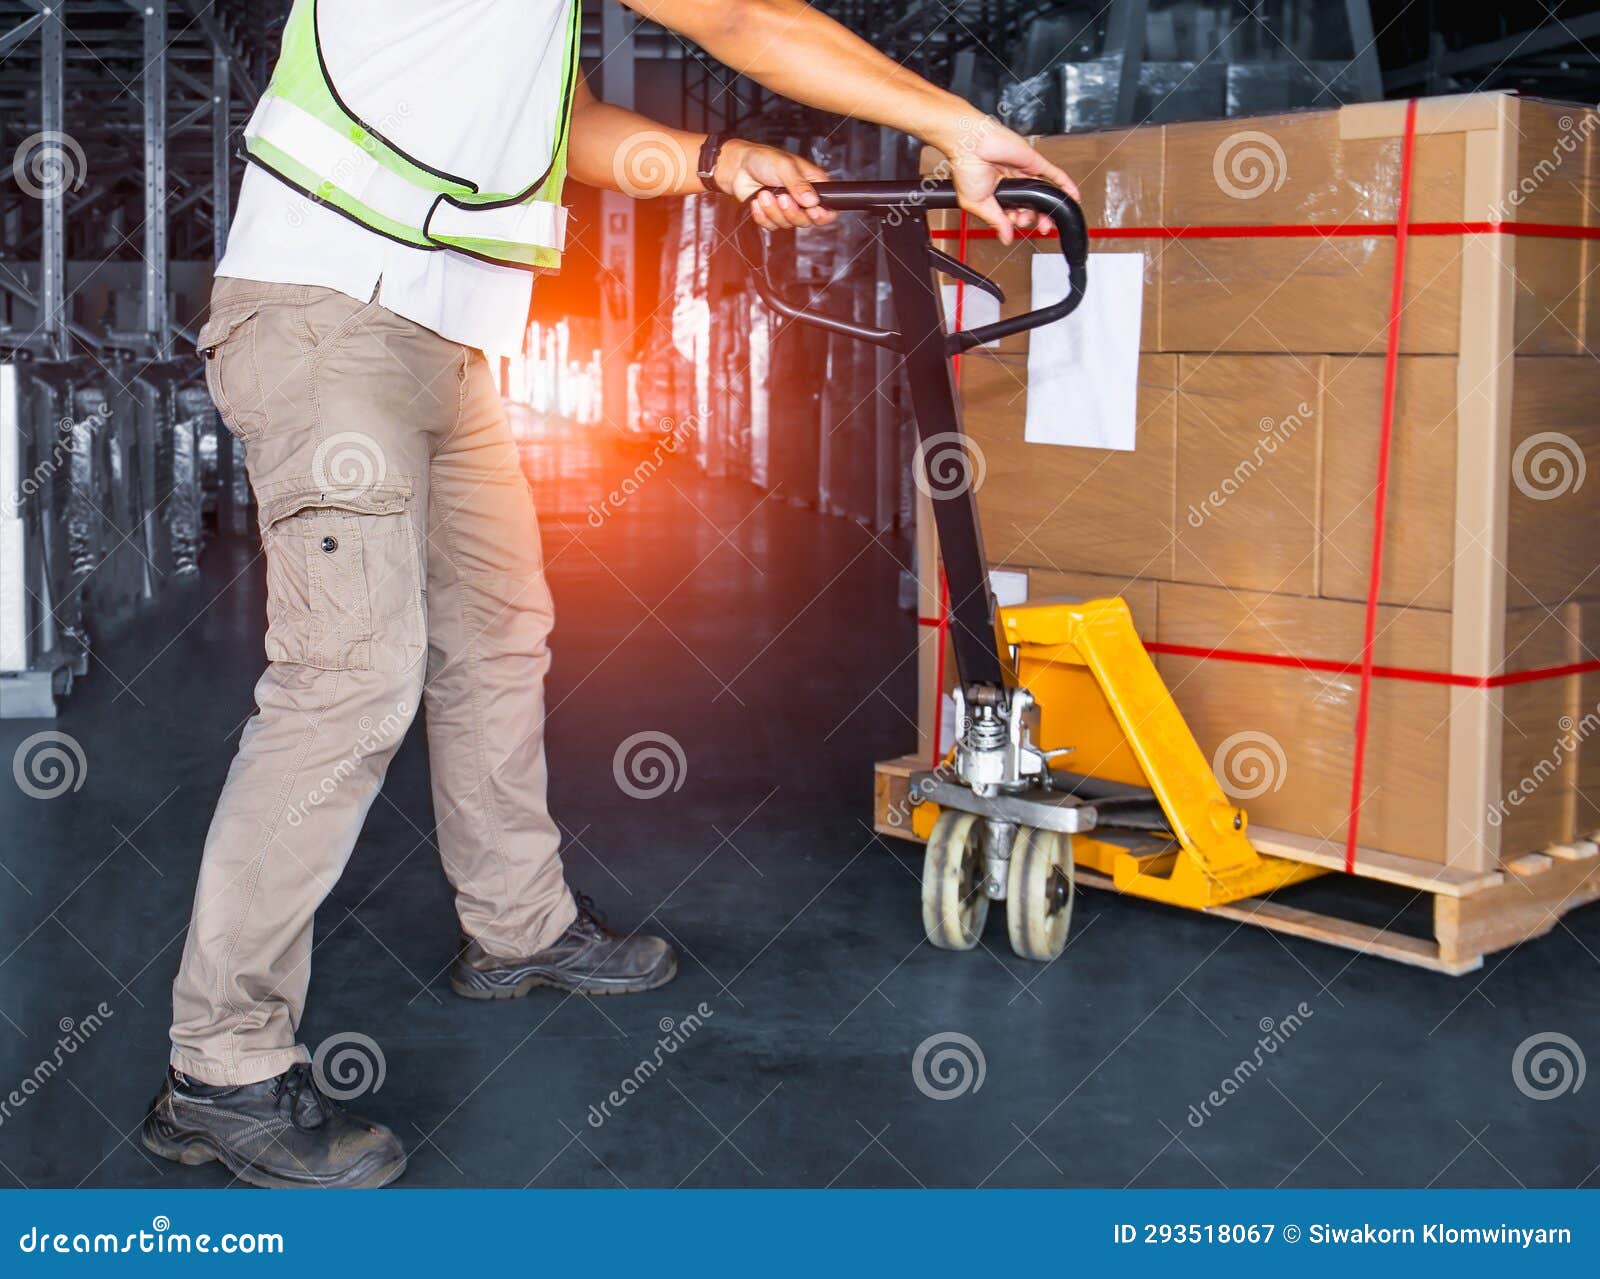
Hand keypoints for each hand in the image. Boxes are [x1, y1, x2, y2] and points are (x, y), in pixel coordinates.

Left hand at [715, 139, 837, 229]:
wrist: (737, 166)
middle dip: (792, 212)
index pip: (829, 208)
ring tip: (764, 194)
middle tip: (782, 198)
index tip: (812, 210)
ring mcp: (787, 209)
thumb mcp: (784, 166)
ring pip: (788, 225)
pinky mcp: (772, 216)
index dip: (823, 215)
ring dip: (773, 211)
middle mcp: (802, 199)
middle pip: (807, 221)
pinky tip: (757, 200)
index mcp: (813, 184)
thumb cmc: (763, 159)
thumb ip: (799, 183)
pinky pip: (771, 226)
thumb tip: (812, 200)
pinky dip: (762, 215)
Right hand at [934, 117, 1079, 244]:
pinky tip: (1073, 196)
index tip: (1015, 225)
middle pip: (1030, 206)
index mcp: (997, 193)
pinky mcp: (1033, 162)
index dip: (1017, 222)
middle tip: (1037, 227)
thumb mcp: (977, 204)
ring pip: (1041, 194)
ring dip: (1047, 210)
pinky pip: (1053, 174)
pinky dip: (1065, 184)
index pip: (1013, 213)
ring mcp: (1023, 172)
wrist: (970, 144)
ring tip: (1049, 223)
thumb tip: (1005, 237)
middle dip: (1034, 220)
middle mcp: (1011, 183)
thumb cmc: (966, 168)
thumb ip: (995, 221)